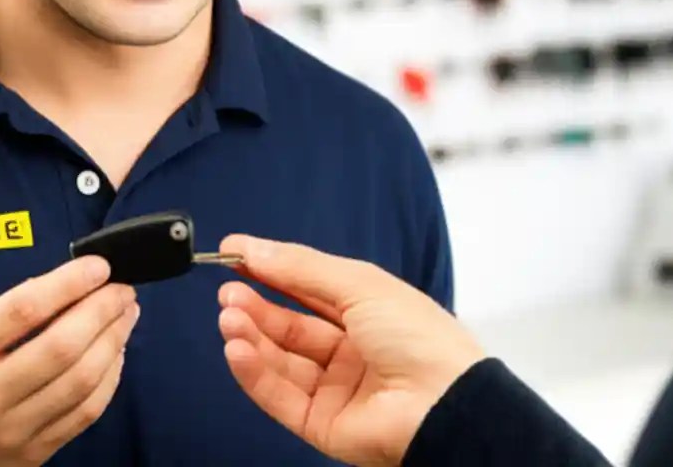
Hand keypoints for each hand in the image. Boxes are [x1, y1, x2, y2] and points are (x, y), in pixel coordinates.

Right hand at [0, 256, 138, 466]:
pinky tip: (114, 354)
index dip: (70, 282)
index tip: (98, 266)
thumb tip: (61, 288)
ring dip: (115, 341)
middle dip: (104, 310)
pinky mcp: (29, 455)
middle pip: (64, 345)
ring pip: (83, 381)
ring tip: (125, 315)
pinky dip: (109, 379)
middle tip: (122, 289)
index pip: (25, 309)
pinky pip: (85, 413)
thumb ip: (1, 308)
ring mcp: (9, 431)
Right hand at [216, 236, 485, 466]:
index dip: (271, 270)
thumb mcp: (358, 285)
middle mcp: (350, 351)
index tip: (232, 254)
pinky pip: (279, 396)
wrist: (444, 403)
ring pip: (280, 361)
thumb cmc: (418, 337)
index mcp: (368, 313)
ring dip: (251, 337)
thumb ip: (300, 268)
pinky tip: (237, 348)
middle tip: (228, 290)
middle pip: (290, 326)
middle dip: (256, 306)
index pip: (308, 289)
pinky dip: (254, 372)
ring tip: (229, 317)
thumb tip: (252, 249)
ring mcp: (335, 389)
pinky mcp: (322, 424)